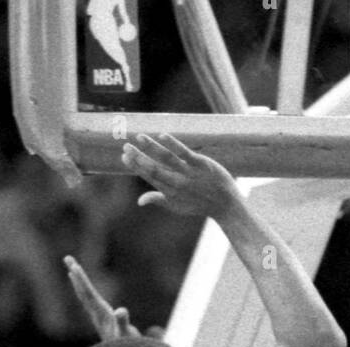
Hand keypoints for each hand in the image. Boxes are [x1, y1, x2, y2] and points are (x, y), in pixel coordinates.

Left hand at [65, 256, 139, 341]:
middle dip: (76, 274)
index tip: (74, 266)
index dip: (82, 280)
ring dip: (78, 282)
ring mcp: (98, 317)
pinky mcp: (102, 320)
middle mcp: (96, 314)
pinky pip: (90, 302)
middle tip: (67, 258)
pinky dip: (86, 292)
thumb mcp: (126, 334)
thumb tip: (120, 311)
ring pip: (85, 296)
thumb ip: (123, 322)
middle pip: (83, 291)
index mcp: (101, 314)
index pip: (88, 294)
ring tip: (72, 269)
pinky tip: (84, 289)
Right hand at [122, 134, 240, 219]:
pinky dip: (174, 145)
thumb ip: (158, 200)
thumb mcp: (178, 206)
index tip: (124, 156)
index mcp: (170, 192)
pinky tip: (162, 136)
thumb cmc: (199, 205)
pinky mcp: (201, 164)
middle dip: (139, 157)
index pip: (149, 177)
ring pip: (167, 158)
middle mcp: (178, 183)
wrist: (225, 205)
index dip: (136, 166)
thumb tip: (139, 201)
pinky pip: (186, 153)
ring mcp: (189, 173)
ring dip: (152, 147)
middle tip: (126, 146)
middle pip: (155, 168)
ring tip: (140, 137)